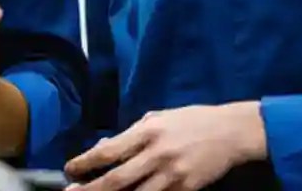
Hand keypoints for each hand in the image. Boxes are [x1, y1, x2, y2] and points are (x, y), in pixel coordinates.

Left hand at [63, 102, 267, 190]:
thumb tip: (106, 147)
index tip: (70, 169)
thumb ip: (132, 133)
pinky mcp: (185, 189)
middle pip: (117, 179)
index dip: (86, 162)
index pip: (109, 151)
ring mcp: (172, 175)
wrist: (230, 131)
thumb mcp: (158, 118)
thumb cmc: (191, 120)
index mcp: (147, 131)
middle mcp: (157, 154)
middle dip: (90, 190)